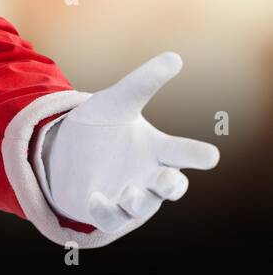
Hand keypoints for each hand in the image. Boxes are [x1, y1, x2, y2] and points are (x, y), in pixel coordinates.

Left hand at [43, 52, 218, 231]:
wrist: (64, 147)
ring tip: (131, 191)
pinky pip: (109, 217)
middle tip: (167, 177)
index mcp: (158, 150)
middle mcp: (148, 176)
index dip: (198, 155)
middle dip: (171, 184)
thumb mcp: (118, 101)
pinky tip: (96, 197)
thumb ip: (144, 81)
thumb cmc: (102, 124)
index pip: (186, 153)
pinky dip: (106, 211)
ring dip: (139, 201)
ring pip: (142, 206)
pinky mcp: (103, 208)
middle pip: (171, 186)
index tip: (210, 156)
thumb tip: (175, 56)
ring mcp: (127, 195)